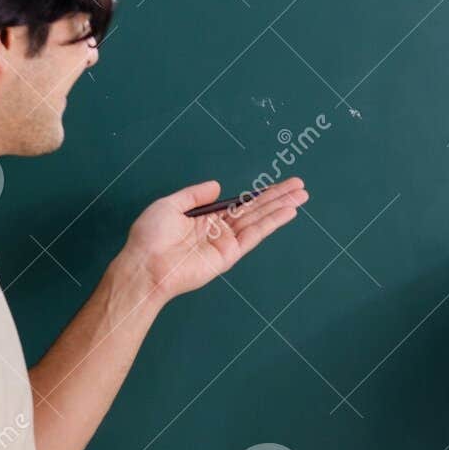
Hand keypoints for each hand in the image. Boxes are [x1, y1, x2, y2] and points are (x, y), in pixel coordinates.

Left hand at [122, 178, 307, 302]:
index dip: (258, 194)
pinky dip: (272, 222)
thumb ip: (195, 195)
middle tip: (300, 185)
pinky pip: (254, 234)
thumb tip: (217, 186)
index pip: (238, 203)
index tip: (277, 184)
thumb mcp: (169, 205)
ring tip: (302, 195)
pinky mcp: (230, 254)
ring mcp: (226, 242)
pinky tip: (288, 212)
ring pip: (259, 219)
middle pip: (254, 209)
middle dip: (277, 197)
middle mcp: (219, 230)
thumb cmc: (151, 236)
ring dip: (281, 206)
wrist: (146, 265)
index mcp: (205, 218)